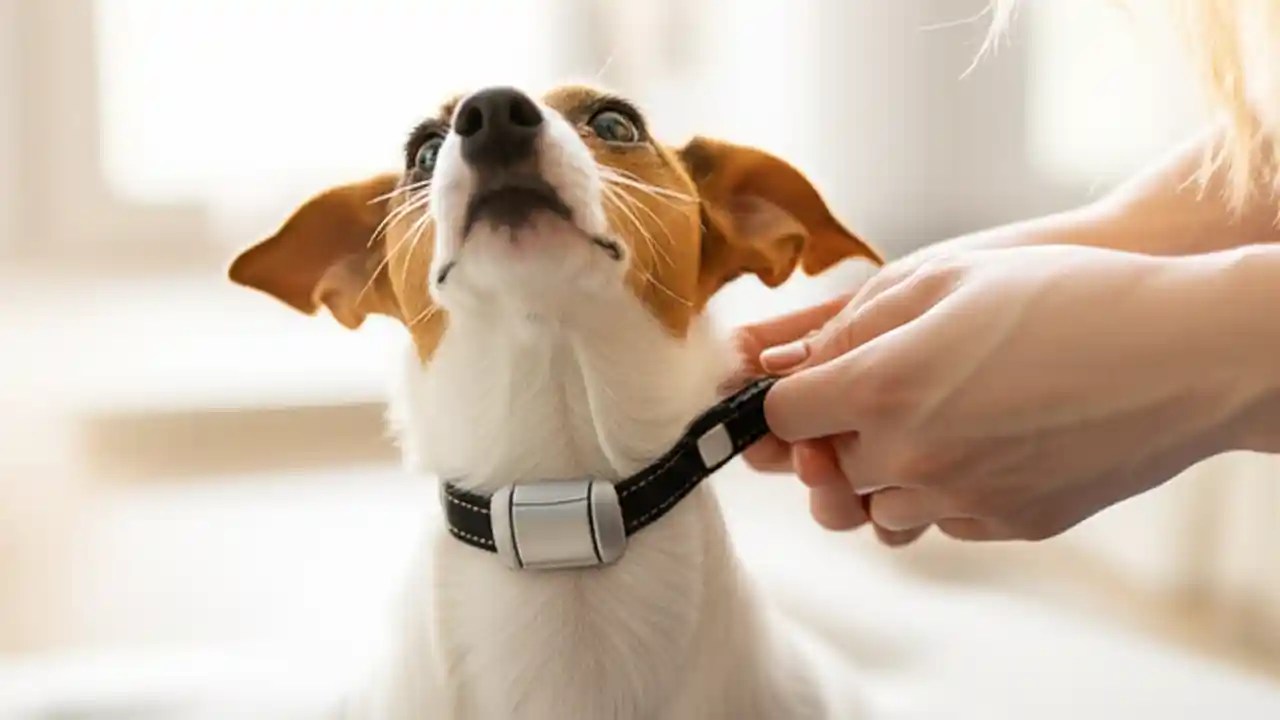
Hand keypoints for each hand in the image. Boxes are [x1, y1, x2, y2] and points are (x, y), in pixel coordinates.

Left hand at [761, 245, 1258, 540]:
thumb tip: (775, 363)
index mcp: (881, 387)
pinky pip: (942, 520)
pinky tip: (981, 441)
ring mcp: (961, 498)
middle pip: (824, 472)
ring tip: (930, 417)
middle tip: (874, 393)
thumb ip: (847, 325)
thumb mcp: (941, 277)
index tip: (804, 385)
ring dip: (883, 472)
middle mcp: (910, 455)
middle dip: (831, 438)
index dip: (782, 400)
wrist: (1182, 352)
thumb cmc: (1060, 293)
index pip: (779, 419)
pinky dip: (941, 490)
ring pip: (878, 509)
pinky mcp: (1009, 523)